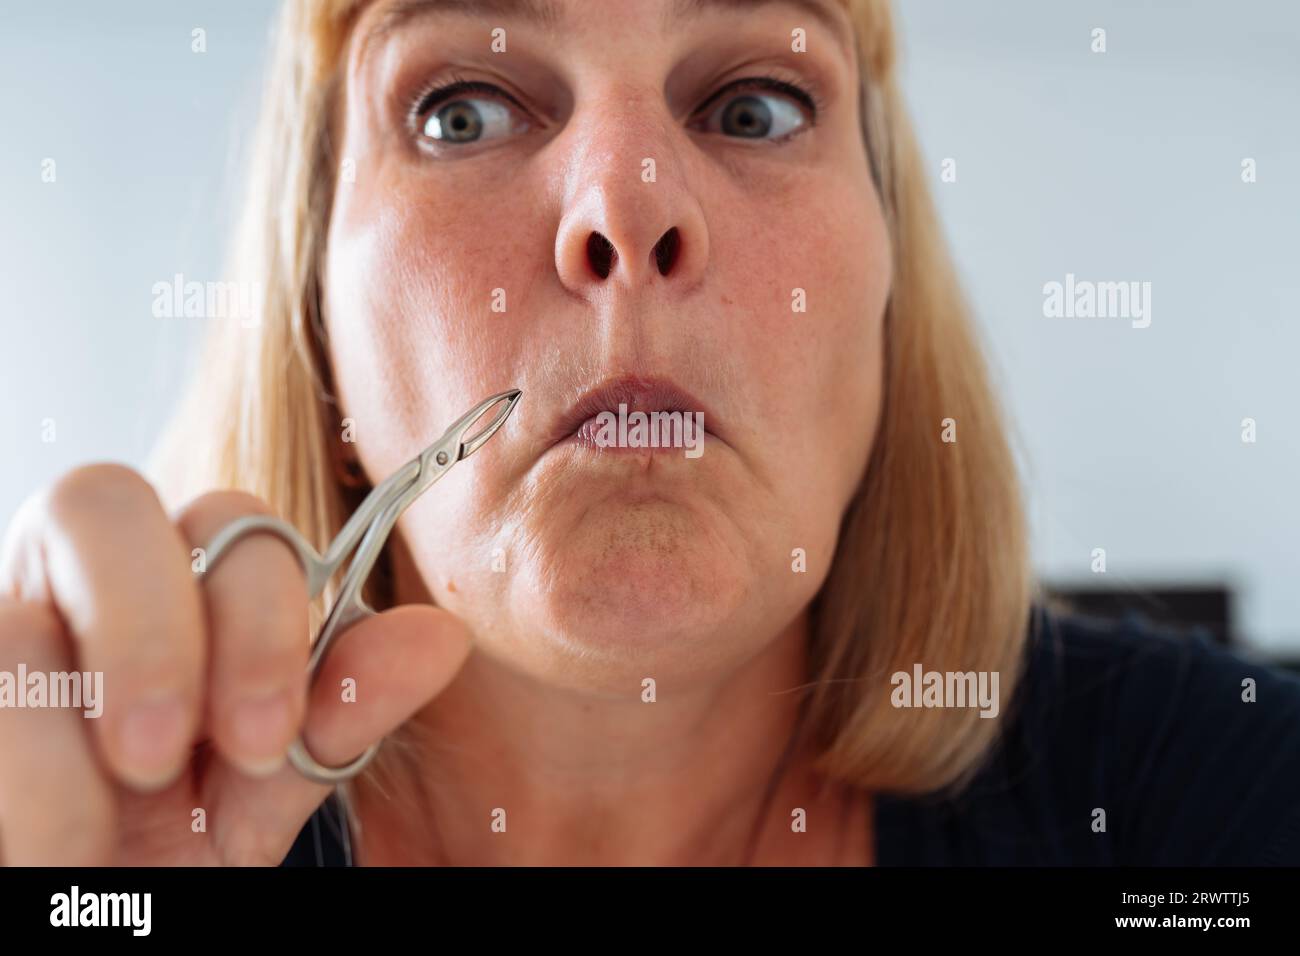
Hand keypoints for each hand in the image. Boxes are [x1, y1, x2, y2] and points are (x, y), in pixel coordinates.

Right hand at [0, 463, 470, 864]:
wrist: (90, 904)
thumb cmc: (174, 843)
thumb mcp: (264, 785)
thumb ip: (339, 709)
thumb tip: (443, 637)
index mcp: (180, 581)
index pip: (231, 523)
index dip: (259, 619)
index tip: (268, 735)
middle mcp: (83, 576)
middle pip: (101, 499)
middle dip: (149, 633)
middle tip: (166, 758)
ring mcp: (7, 619)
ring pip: (16, 614)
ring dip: (64, 741)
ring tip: (93, 841)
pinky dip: (26, 777)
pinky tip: (54, 847)